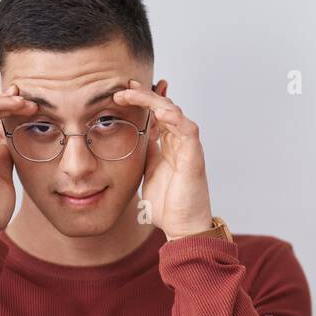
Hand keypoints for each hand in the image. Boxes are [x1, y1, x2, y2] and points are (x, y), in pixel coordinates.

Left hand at [111, 79, 213, 239]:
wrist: (182, 227)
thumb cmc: (168, 205)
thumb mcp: (147, 173)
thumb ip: (145, 154)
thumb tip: (132, 140)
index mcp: (169, 145)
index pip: (156, 114)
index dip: (141, 100)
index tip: (121, 92)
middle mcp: (179, 142)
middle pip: (164, 107)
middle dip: (144, 94)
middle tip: (122, 87)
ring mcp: (188, 147)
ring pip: (173, 111)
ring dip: (152, 100)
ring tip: (131, 93)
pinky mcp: (194, 156)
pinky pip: (187, 129)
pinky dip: (174, 116)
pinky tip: (158, 109)